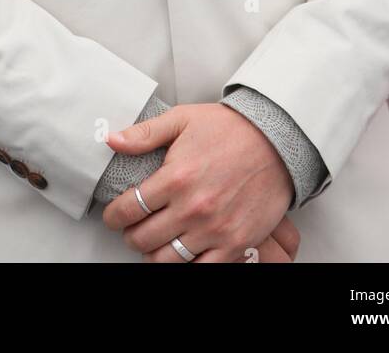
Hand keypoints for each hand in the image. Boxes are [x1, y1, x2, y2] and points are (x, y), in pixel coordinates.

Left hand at [101, 101, 299, 262]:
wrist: (276, 140)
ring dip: (154, 254)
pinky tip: (183, 253)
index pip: (129, 209)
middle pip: (144, 239)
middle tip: (132, 229)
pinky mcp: (237, 243)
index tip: (113, 216)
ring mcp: (215, 230)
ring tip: (154, 243)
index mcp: (175, 178)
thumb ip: (144, 134)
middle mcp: (193, 208)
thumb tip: (112, 140)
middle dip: (131, 235)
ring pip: (168, 260)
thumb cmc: (229, 129)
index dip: (114, 216)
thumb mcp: (182, 119)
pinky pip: (203, 269)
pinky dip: (188, 265)